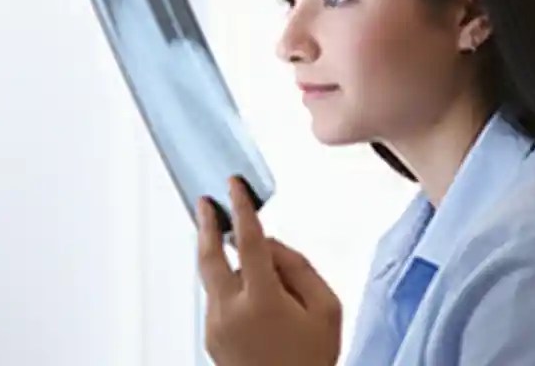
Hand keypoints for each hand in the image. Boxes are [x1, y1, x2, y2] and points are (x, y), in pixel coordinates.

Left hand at [197, 177, 341, 365]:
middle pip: (209, 256)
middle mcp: (230, 312)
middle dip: (207, 225)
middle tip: (207, 201)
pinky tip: (247, 290)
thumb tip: (268, 244)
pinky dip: (228, 285)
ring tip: (240, 252)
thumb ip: (298, 267)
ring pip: (213, 279)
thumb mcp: (326, 308)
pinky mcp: (211, 339)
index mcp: (262, 301)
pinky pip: (217, 300)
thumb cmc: (314, 360)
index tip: (234, 185)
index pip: (248, 242)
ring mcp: (215, 327)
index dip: (241, 208)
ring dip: (222, 258)